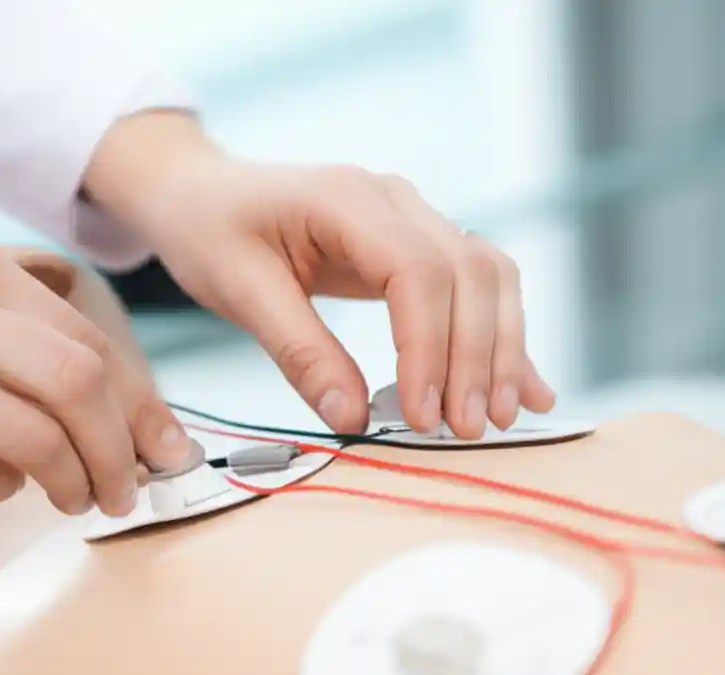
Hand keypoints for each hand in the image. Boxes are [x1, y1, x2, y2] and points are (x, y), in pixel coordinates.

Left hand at [85, 113, 554, 438]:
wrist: (200, 192)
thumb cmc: (209, 231)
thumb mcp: (238, 290)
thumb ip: (299, 351)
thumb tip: (353, 419)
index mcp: (345, 198)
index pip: (415, 271)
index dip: (428, 347)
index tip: (420, 415)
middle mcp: (393, 199)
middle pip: (468, 272)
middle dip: (475, 357)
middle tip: (466, 431)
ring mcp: (412, 216)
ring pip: (488, 276)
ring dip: (499, 348)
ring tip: (499, 417)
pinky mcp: (415, 244)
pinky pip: (475, 285)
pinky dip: (500, 335)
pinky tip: (524, 385)